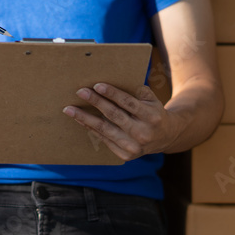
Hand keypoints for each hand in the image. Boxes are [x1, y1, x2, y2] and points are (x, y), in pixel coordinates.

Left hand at [62, 83, 177, 160]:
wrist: (165, 137)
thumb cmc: (153, 112)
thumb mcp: (152, 99)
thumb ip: (137, 90)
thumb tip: (112, 79)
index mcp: (151, 116)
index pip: (128, 103)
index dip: (112, 94)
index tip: (97, 85)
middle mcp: (143, 133)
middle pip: (114, 115)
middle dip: (95, 102)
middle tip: (80, 92)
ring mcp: (133, 146)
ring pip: (104, 129)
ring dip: (84, 118)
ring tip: (69, 109)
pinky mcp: (125, 155)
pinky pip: (103, 139)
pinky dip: (90, 128)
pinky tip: (79, 120)